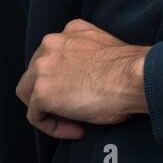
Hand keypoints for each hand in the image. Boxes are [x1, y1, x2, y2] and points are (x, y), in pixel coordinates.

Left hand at [15, 18, 150, 138]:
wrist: (135, 77)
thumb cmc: (130, 71)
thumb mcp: (105, 50)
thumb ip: (86, 56)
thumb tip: (86, 80)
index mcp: (70, 31)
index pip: (54, 56)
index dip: (64, 79)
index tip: (82, 94)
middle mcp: (51, 44)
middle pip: (35, 72)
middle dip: (50, 92)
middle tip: (73, 108)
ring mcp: (43, 67)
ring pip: (28, 92)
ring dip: (47, 109)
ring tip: (73, 122)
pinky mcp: (42, 91)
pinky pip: (35, 115)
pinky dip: (52, 127)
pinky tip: (77, 130)